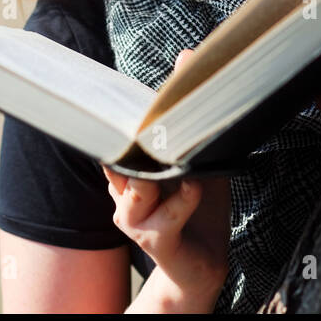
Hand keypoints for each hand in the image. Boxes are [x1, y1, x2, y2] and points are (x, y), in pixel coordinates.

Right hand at [102, 48, 229, 303]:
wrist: (202, 265)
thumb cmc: (198, 208)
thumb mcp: (198, 156)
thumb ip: (192, 115)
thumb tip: (190, 55)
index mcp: (129, 171)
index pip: (117, 136)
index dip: (121, 115)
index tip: (129, 89)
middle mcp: (124, 193)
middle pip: (119, 157)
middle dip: (132, 138)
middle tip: (154, 115)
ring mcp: (135, 218)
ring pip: (135, 187)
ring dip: (158, 172)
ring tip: (180, 160)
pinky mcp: (155, 240)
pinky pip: (164, 217)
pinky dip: (181, 200)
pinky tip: (195, 186)